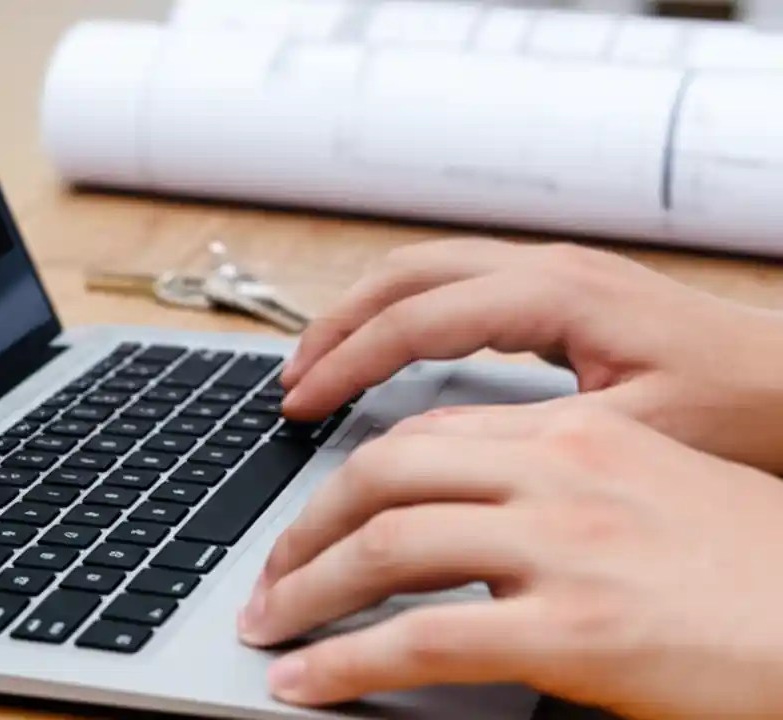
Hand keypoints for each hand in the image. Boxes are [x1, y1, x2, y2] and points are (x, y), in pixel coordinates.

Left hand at [238, 404, 782, 718]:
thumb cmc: (753, 565)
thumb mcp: (645, 487)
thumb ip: (545, 483)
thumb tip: (456, 510)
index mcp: (573, 435)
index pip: (422, 437)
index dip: (347, 476)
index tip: (312, 514)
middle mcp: (559, 474)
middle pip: (382, 475)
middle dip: (304, 526)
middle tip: (269, 573)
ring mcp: (564, 550)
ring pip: (385, 547)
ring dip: (305, 588)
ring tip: (268, 625)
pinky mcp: (574, 632)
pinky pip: (420, 639)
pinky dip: (342, 660)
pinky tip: (305, 680)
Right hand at [280, 238, 782, 472]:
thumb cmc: (743, 412)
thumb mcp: (629, 436)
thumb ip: (524, 438)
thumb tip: (426, 464)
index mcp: (553, 295)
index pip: (412, 319)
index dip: (344, 364)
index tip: (299, 406)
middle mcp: (545, 268)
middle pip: (402, 275)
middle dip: (335, 327)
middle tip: (290, 384)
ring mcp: (552, 272)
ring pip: (424, 269)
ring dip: (363, 313)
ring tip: (320, 365)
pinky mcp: (560, 291)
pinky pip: (455, 283)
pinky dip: (403, 313)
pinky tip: (390, 352)